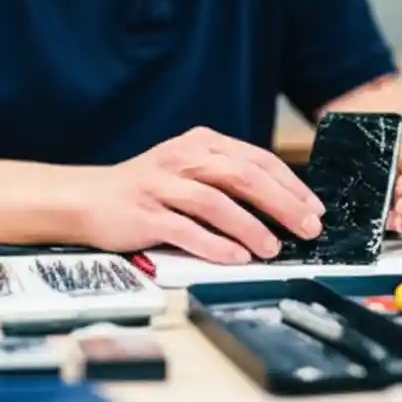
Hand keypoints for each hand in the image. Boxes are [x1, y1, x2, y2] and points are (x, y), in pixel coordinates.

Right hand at [78, 128, 325, 263]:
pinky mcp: (143, 213)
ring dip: (249, 227)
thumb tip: (282, 207)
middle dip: (281, 203)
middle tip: (306, 228)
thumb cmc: (149, 189)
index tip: (313, 208)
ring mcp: (161, 185)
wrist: (87, 198)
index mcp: (201, 143)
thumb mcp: (190, 170)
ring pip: (215, 202)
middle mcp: (182, 158)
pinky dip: (214, 245)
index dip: (289, 184)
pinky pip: (184, 230)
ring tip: (272, 249)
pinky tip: (235, 258)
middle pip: (241, 176)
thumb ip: (228, 179)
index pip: (256, 159)